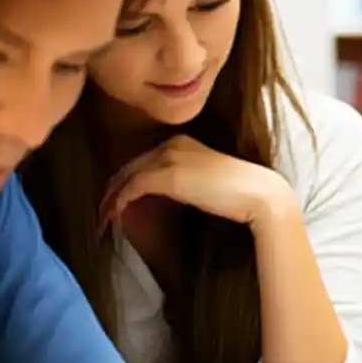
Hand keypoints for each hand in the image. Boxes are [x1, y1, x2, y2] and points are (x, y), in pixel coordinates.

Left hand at [98, 134, 295, 231]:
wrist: (258, 194)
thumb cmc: (242, 194)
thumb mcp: (208, 182)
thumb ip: (186, 181)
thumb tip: (166, 196)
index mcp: (182, 143)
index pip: (144, 160)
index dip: (127, 180)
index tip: (117, 200)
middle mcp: (172, 144)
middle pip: (130, 166)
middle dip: (112, 189)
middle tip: (102, 211)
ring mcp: (168, 157)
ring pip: (126, 176)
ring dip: (111, 199)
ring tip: (103, 219)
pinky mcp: (166, 174)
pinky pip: (132, 188)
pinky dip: (118, 203)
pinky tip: (113, 217)